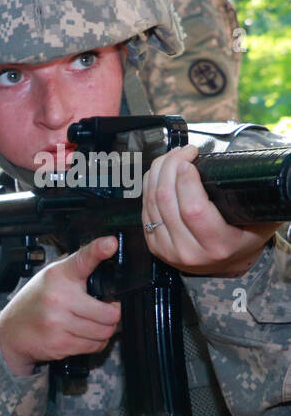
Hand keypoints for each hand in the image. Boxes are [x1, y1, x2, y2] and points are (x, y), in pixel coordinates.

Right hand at [0, 236, 121, 376]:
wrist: (11, 331)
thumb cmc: (35, 302)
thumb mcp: (52, 276)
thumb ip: (80, 267)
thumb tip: (109, 251)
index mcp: (58, 276)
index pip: (83, 260)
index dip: (99, 250)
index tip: (110, 243)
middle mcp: (58, 298)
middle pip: (109, 313)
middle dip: (111, 315)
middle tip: (103, 312)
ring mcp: (59, 323)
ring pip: (104, 332)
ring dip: (103, 331)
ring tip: (90, 324)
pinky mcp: (60, 344)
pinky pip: (93, 346)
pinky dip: (93, 343)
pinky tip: (81, 335)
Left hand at [142, 144, 280, 277]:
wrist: (228, 264)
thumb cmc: (247, 235)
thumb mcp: (261, 219)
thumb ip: (260, 198)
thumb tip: (269, 170)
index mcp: (218, 245)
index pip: (194, 210)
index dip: (186, 181)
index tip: (190, 159)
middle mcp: (189, 252)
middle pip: (167, 202)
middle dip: (170, 168)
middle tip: (182, 151)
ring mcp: (168, 250)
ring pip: (152, 204)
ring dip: (157, 173)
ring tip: (171, 156)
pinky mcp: (154, 246)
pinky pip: (145, 211)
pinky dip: (149, 187)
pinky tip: (159, 173)